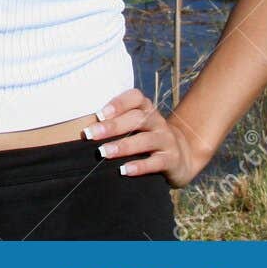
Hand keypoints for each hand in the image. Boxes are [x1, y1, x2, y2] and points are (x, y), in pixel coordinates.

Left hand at [84, 88, 207, 187]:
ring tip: (103, 153)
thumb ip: (116, 121)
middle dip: (113, 126)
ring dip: (123, 146)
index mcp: (146, 109)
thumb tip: (85, 128)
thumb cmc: (146, 137)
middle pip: (137, 119)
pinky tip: (124, 170)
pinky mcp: (172, 160)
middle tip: (90, 134)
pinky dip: (139, 166)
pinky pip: (156, 162)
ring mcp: (166, 140)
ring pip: (145, 140)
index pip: (136, 97)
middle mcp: (157, 121)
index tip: (99, 114)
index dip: (118, 103)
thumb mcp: (136, 125)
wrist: (181, 156)